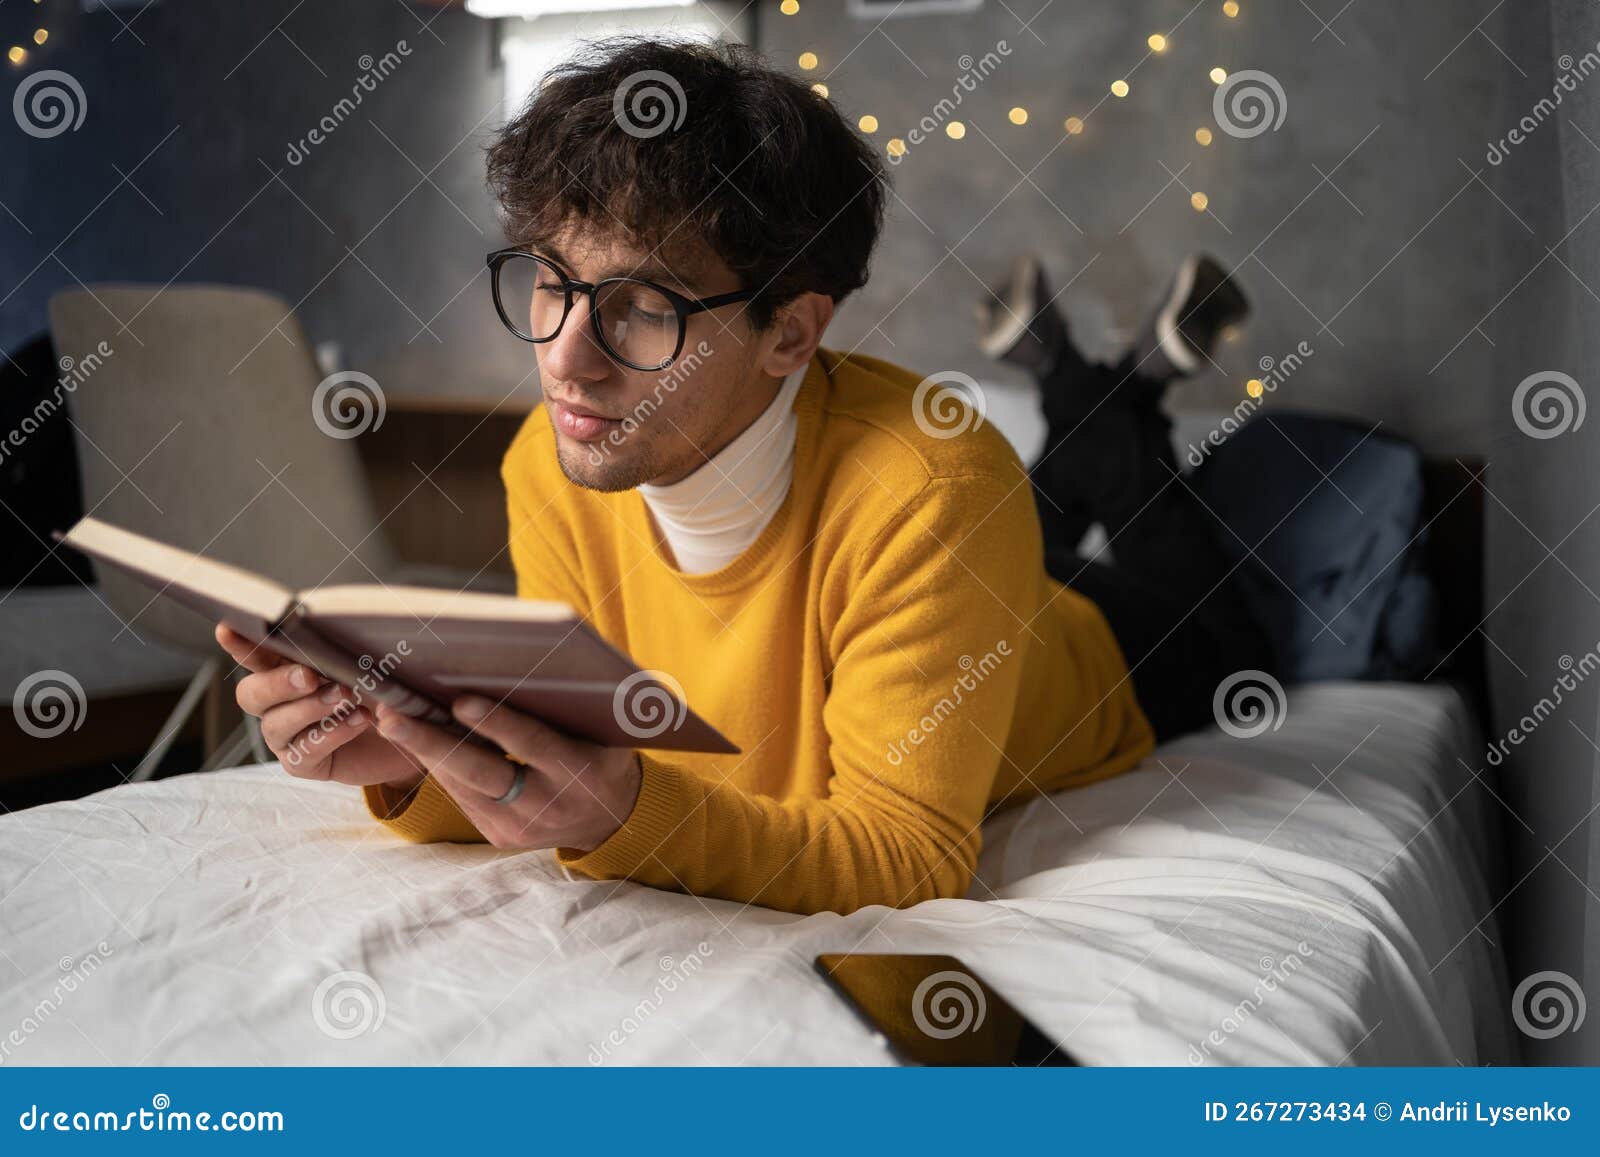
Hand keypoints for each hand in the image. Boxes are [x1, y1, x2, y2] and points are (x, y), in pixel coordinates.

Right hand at [215, 623, 424, 794]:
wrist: (405, 735)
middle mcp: (275, 705)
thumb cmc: (380, 691)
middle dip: (277, 683)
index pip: (255, 656)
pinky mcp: (303, 764)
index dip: (238, 644)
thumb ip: (342, 653)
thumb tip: (335, 631)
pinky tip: (359, 720)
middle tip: (310, 676)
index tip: (227, 629)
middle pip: (251, 694)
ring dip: (309, 708)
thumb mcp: (365, 666)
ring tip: (346, 695)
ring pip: (274, 725)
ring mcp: (285, 737)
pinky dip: (332, 733)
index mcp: (284, 671)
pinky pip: (304, 751)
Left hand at [372, 696, 641, 853]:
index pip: (533, 745)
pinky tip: (413, 740)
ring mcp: (519, 827)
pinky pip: (462, 796)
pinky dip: (438, 765)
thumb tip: (531, 659)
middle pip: (482, 772)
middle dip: (433, 742)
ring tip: (390, 720)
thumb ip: (575, 704)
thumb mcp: (605, 730)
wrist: (610, 819)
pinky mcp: (498, 835)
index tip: (460, 701)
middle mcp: (548, 805)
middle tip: (393, 716)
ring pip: (462, 785)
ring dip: (423, 751)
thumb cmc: (603, 754)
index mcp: (580, 773)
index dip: (497, 723)